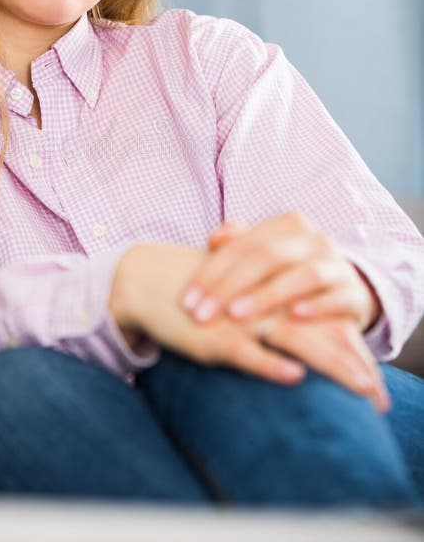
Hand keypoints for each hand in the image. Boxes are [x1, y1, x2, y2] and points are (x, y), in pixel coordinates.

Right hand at [111, 242, 389, 412]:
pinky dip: (271, 363)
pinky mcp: (215, 337)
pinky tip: (295, 376)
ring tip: (362, 388)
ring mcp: (240, 320)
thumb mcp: (235, 299)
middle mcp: (263, 305)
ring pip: (294, 341)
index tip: (373, 379)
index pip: (320, 318)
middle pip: (319, 332)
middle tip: (377, 393)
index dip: (348, 345)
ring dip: (330, 364)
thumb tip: (292, 350)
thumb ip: (263, 313)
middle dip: (351, 362)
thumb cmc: (196, 293)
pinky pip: (247, 352)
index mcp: (270, 294)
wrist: (147, 281)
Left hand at [180, 212, 381, 333]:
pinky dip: (317, 306)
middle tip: (202, 314)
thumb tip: (214, 238)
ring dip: (267, 296)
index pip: (242, 244)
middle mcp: (313, 239)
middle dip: (230, 287)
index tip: (186, 301)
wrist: (342, 290)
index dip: (211, 272)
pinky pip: (337, 297)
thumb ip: (238, 244)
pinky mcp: (354, 293)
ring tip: (238, 316)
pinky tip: (294, 317)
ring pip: (302, 275)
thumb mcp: (264, 256)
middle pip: (267, 257)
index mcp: (287, 225)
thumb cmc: (289, 274)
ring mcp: (337, 264)